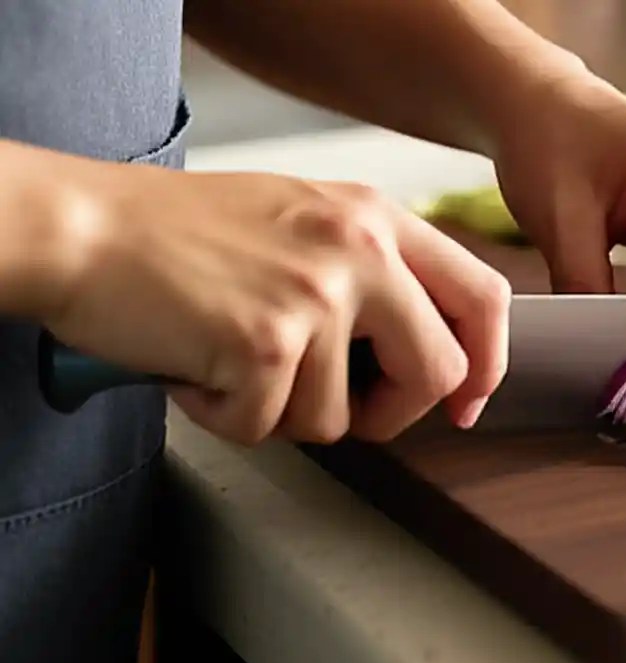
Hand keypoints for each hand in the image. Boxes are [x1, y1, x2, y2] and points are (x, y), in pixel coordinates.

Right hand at [43, 163, 510, 444]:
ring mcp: (317, 295)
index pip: (483, 294)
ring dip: (280, 412)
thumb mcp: (301, 222)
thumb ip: (369, 273)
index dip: (487, 362)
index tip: (466, 402)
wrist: (83, 228)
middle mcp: (361, 250)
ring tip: (229, 360)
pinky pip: (268, 427)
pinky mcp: (267, 342)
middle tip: (334, 406)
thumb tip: (419, 355)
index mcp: (376, 218)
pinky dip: (225, 416)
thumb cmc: (178, 232)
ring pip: (342, 418)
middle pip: (439, 372)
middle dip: (390, 413)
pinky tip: (196, 368)